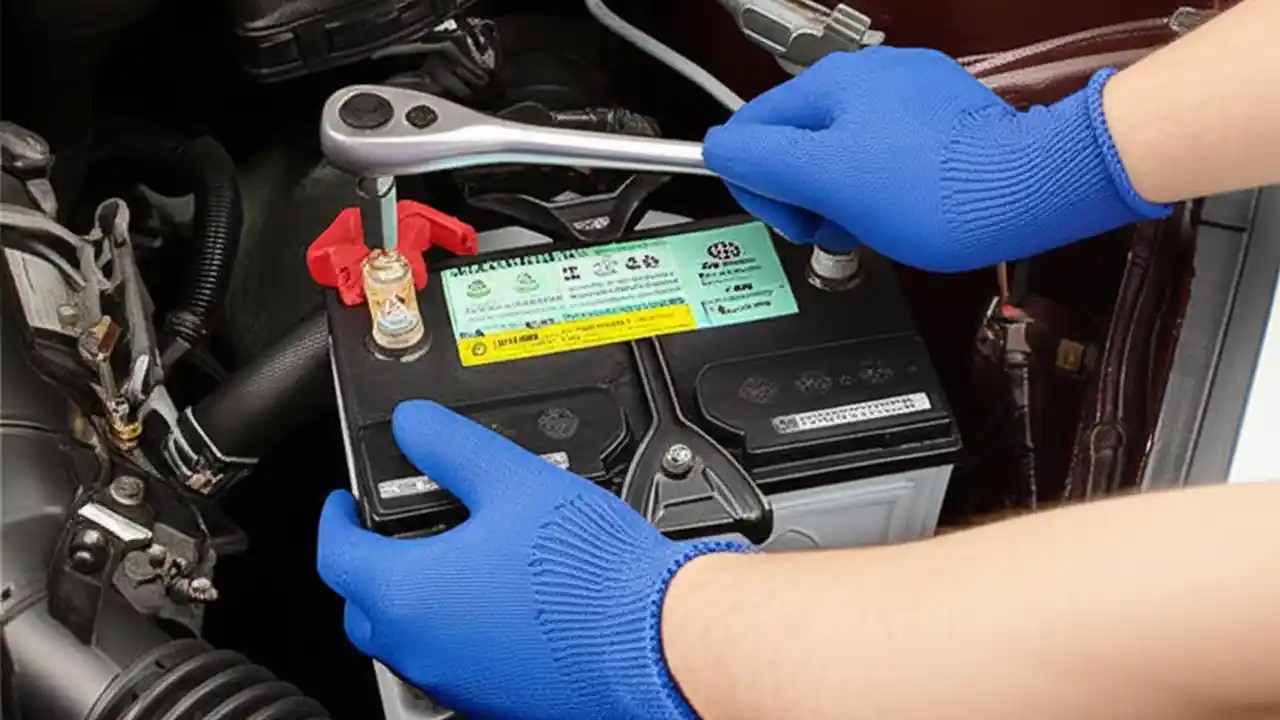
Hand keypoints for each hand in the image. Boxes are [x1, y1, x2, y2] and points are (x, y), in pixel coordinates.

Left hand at [317, 400, 742, 719]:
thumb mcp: (512, 479)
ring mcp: (458, 682)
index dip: (334, 519)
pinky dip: (455, 631)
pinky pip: (453, 663)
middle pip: (363, 608)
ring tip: (453, 561)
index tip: (343, 503)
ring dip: (413, 601)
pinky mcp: (495, 700)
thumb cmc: (585, 571)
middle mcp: (422, 649)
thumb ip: (451, 447)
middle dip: (367, 567)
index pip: (337, 554)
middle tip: (388, 535)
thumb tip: (413, 424)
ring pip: (409, 640)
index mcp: (409, 594)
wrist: (652, 639)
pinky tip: (497, 604)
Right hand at [703, 47, 1169, 271]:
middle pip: (794, 144)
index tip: (789, 219)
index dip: (758, 186)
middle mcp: (866, 79)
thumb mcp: (825, 179)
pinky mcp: (940, 122)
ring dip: (840, 199)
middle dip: (802, 195)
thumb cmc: (935, 190)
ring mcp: (907, 98)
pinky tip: (900, 212)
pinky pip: (882, 158)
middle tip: (831, 226)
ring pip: (838, 156)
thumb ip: (759, 159)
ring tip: (870, 223)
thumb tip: (718, 148)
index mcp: (830, 85)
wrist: (1031, 191)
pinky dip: (879, 192)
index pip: (751, 131)